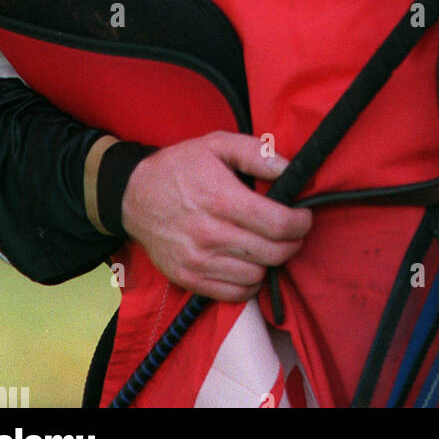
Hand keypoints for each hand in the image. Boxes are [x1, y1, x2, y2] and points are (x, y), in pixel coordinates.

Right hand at [120, 131, 312, 301]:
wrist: (134, 196)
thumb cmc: (180, 167)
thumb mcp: (217, 144)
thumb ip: (257, 153)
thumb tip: (289, 169)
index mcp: (221, 199)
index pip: (278, 225)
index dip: (301, 223)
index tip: (303, 217)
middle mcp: (210, 235)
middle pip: (273, 254)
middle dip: (292, 243)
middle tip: (292, 231)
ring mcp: (198, 261)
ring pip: (256, 277)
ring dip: (270, 262)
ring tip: (267, 244)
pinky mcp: (188, 279)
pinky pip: (234, 295)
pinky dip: (249, 283)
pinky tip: (248, 262)